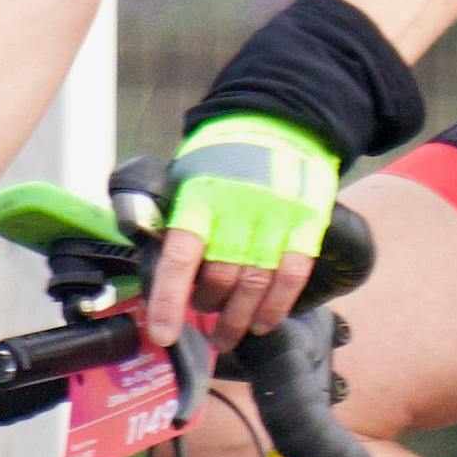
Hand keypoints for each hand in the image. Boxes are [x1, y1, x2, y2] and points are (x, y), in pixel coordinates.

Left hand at [145, 114, 343, 350]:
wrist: (279, 120)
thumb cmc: (222, 156)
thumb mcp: (182, 176)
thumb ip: (166, 217)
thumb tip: (149, 262)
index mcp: (201, 196)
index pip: (180, 257)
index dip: (169, 301)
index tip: (162, 334)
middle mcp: (239, 208)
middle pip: (220, 279)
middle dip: (205, 307)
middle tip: (200, 315)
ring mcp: (277, 216)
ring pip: (255, 286)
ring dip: (238, 320)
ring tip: (225, 336)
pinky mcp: (307, 222)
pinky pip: (291, 276)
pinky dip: (276, 307)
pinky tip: (262, 323)